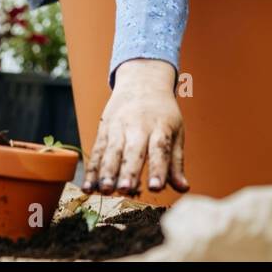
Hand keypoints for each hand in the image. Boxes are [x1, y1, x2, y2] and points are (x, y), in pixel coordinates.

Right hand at [81, 58, 188, 195]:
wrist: (142, 81)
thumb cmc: (163, 113)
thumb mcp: (176, 132)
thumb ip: (176, 162)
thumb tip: (183, 188)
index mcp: (161, 127)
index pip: (160, 149)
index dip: (158, 169)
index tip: (156, 187)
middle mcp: (139, 126)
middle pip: (133, 150)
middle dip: (128, 171)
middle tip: (125, 190)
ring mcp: (119, 127)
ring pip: (112, 151)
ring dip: (107, 172)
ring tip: (105, 190)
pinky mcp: (104, 129)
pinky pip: (97, 151)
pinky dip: (91, 169)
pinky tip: (88, 187)